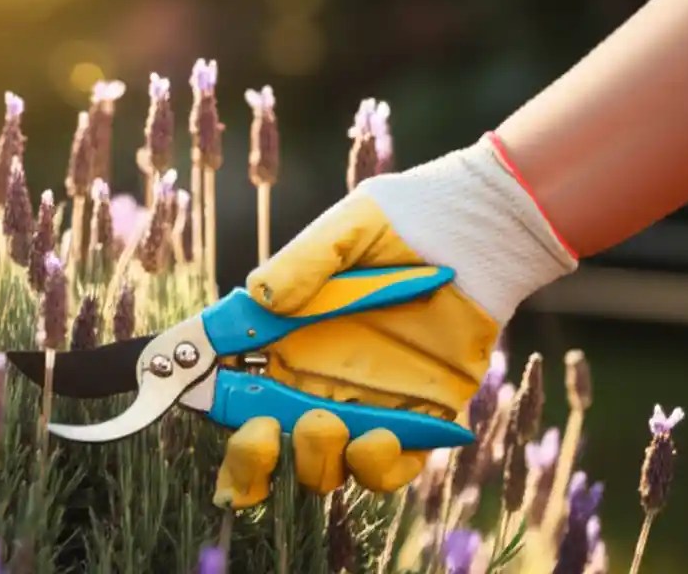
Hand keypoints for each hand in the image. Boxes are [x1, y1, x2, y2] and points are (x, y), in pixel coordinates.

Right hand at [214, 135, 576, 506]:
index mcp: (282, 340)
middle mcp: (316, 380)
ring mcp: (366, 404)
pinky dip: (378, 467)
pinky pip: (390, 469)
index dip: (217, 413)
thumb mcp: (348, 227)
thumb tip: (257, 298)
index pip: (234, 389)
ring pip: (322, 468)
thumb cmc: (407, 218)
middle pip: (268, 449)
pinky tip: (379, 438)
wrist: (481, 227)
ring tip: (325, 423)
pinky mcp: (419, 417)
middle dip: (250, 462)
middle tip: (261, 434)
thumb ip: (302, 263)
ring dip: (312, 460)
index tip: (206, 407)